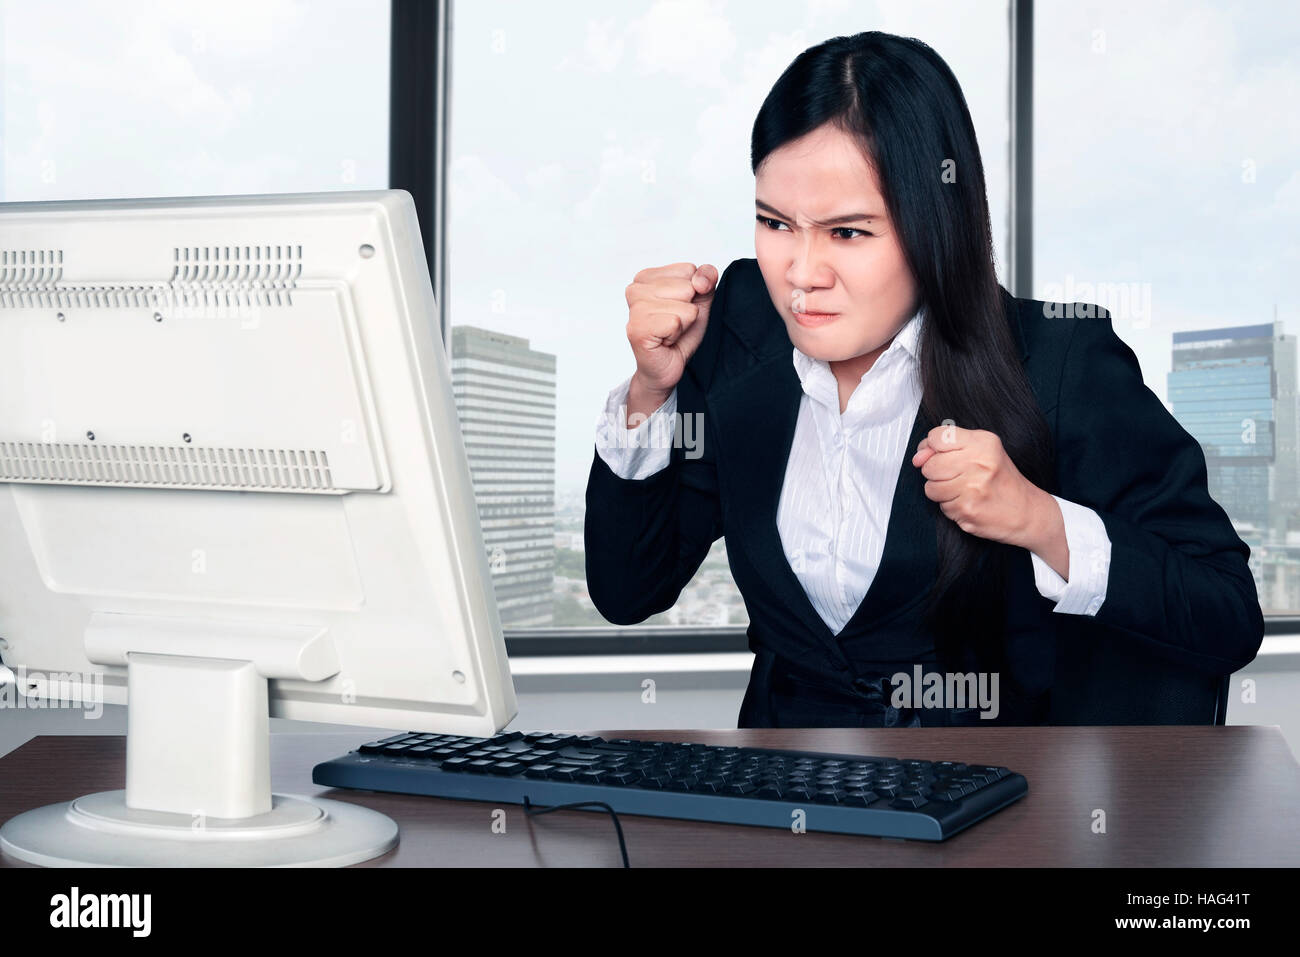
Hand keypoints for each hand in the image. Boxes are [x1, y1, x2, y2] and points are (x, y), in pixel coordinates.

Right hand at [624, 262, 718, 397]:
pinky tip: (664, 341)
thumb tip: (702, 279)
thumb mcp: (699, 302)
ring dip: (683, 325)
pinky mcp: (638, 328)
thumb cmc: (679, 334)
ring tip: (668, 333)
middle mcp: (635, 289)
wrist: (666, 367)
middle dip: (689, 310)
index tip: (677, 310)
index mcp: (646, 277)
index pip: (689, 270)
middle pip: (688, 287)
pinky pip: (676, 322)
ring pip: (685, 307)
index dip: (693, 294)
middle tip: (673, 325)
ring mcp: (635, 308)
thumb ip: (707, 280)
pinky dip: (677, 336)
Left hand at [910, 423, 1050, 548]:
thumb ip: (947, 447)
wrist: (1026, 511)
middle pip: (929, 465)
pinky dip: (951, 506)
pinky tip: (968, 502)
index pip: (937, 437)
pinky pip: (941, 506)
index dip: (932, 447)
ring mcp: (972, 488)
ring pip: (930, 487)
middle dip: (936, 472)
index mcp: (983, 443)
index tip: (942, 454)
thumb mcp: (982, 451)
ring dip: (941, 491)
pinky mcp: (967, 510)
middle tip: (956, 476)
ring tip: (962, 490)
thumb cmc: (1001, 479)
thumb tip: (918, 457)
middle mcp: (978, 463)